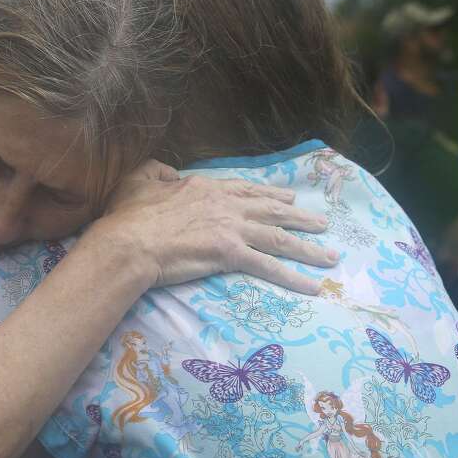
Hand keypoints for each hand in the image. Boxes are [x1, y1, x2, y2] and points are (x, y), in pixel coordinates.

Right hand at [89, 160, 337, 295]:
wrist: (128, 243)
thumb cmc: (128, 216)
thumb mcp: (138, 180)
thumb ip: (157, 171)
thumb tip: (168, 172)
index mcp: (205, 187)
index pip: (246, 190)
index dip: (270, 196)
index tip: (288, 199)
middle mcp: (226, 205)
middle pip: (272, 211)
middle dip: (300, 217)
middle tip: (321, 223)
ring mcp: (231, 228)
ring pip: (279, 237)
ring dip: (308, 247)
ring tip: (330, 256)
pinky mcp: (230, 254)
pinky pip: (269, 266)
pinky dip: (293, 277)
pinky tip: (312, 286)